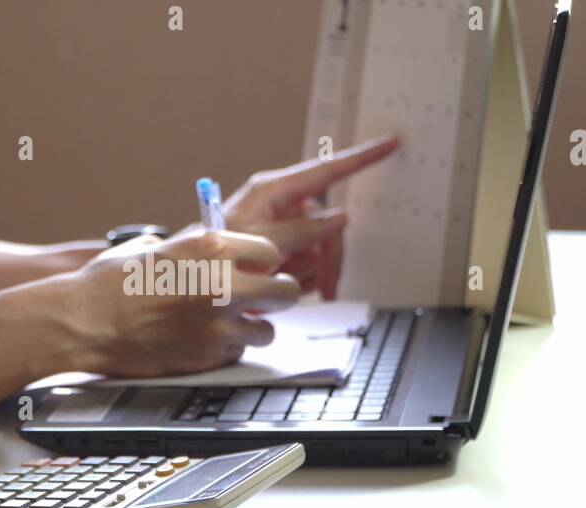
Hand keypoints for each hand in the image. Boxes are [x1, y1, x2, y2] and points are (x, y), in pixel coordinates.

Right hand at [61, 230, 299, 377]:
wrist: (83, 323)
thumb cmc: (110, 284)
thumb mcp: (156, 247)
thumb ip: (198, 251)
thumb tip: (221, 255)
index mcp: (211, 248)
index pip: (272, 253)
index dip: (264, 263)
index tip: (256, 269)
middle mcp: (222, 284)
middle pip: (286, 292)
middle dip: (276, 295)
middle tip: (262, 299)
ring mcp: (218, 325)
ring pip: (267, 330)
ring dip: (252, 327)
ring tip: (225, 323)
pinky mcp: (208, 356)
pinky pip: (236, 353)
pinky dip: (226, 349)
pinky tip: (201, 339)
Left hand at [222, 135, 398, 298]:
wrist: (195, 282)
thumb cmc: (217, 254)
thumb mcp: (260, 242)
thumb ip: (301, 231)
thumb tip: (337, 218)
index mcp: (275, 191)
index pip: (327, 170)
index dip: (361, 158)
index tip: (389, 143)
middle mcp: (283, 205)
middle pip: (329, 224)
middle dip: (327, 256)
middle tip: (325, 283)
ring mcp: (286, 228)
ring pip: (322, 249)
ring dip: (309, 272)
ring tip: (284, 283)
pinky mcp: (286, 249)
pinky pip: (311, 265)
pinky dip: (303, 281)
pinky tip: (285, 286)